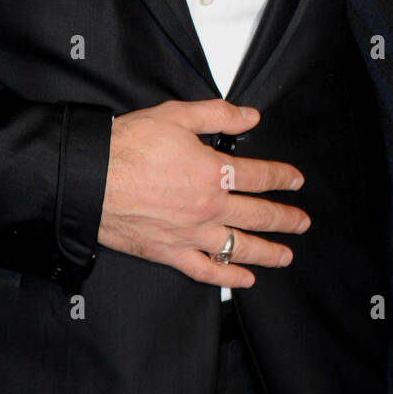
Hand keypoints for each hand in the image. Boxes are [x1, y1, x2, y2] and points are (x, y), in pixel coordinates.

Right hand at [97, 98, 309, 286]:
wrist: (90, 179)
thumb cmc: (128, 146)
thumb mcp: (178, 115)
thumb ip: (218, 114)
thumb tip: (250, 117)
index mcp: (213, 172)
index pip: (260, 176)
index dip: (283, 177)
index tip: (295, 181)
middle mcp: (208, 206)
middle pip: (258, 214)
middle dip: (286, 218)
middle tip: (302, 222)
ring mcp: (191, 233)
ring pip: (240, 247)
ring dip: (268, 252)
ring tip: (286, 255)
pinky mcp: (170, 252)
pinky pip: (206, 270)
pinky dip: (229, 277)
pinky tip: (244, 279)